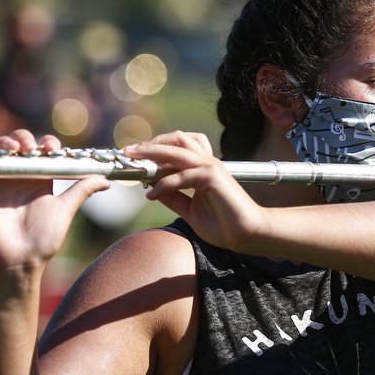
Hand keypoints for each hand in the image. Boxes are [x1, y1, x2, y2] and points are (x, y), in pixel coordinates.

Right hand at [0, 130, 108, 274]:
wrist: (19, 259)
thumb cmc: (44, 237)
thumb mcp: (66, 209)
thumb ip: (82, 190)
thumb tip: (106, 179)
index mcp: (40, 178)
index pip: (43, 150)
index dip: (49, 144)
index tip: (54, 150)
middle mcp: (20, 176)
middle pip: (20, 144)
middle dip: (25, 138)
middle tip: (31, 148)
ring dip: (5, 141)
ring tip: (14, 148)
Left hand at [125, 131, 266, 251]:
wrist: (246, 234)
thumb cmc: (223, 224)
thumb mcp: (189, 210)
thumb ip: (173, 198)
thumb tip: (151, 189)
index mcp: (202, 168)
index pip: (175, 148)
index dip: (153, 150)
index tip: (133, 159)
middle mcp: (206, 162)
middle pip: (175, 140)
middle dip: (149, 144)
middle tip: (127, 151)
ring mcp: (211, 167)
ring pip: (177, 150)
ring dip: (152, 152)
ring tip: (133, 159)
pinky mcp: (213, 177)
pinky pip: (182, 176)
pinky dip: (164, 183)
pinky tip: (152, 194)